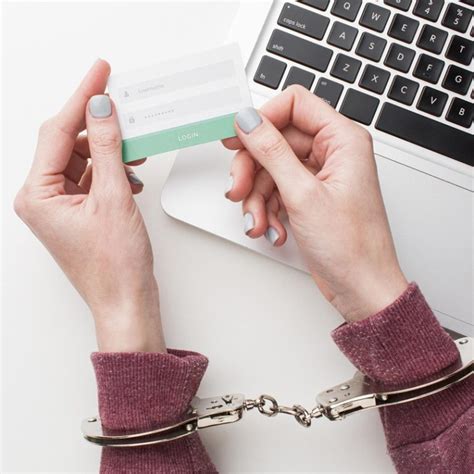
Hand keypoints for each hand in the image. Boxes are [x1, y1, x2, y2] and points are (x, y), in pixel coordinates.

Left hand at [14, 59, 164, 351]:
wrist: (127, 301)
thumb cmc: (115, 266)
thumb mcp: (114, 198)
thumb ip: (106, 149)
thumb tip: (101, 111)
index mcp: (37, 195)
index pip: (57, 132)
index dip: (82, 98)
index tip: (99, 73)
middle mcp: (43, 198)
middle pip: (68, 143)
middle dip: (97, 125)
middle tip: (121, 103)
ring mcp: (62, 205)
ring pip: (83, 158)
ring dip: (109, 149)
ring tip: (133, 144)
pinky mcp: (81, 211)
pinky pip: (93, 176)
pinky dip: (112, 169)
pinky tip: (131, 171)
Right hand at [224, 86, 407, 321]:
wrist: (361, 288)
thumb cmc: (352, 248)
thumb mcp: (303, 194)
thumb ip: (272, 152)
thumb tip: (248, 121)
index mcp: (342, 140)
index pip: (295, 105)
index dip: (262, 118)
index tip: (237, 137)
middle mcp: (332, 154)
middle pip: (276, 141)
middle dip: (253, 168)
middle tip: (239, 188)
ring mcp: (319, 177)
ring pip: (271, 169)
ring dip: (258, 197)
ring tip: (259, 221)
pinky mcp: (309, 197)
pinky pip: (276, 191)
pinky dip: (268, 210)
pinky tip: (273, 229)